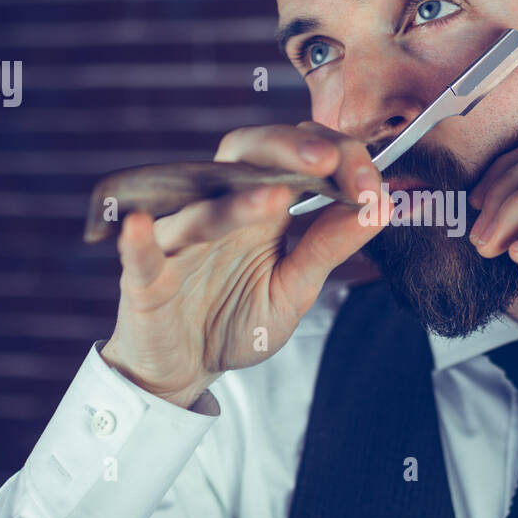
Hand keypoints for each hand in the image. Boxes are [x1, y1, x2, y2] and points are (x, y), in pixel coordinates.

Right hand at [100, 123, 387, 409]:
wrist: (185, 368)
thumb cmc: (235, 318)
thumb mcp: (295, 288)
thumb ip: (329, 247)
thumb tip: (381, 207)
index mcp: (260, 205)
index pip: (296, 155)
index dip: (336, 160)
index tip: (372, 190)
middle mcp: (218, 208)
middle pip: (244, 154)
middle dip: (287, 149)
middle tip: (328, 159)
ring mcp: (179, 241)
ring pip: (201, 208)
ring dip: (236, 203)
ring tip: (274, 198)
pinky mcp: (145, 279)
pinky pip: (139, 255)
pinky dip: (137, 240)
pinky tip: (138, 226)